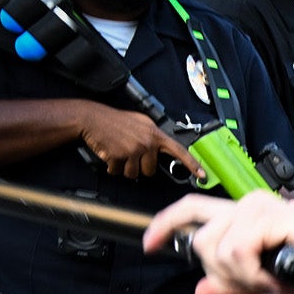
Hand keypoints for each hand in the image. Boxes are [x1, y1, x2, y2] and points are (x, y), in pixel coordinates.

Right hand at [74, 102, 198, 179]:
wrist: (91, 118)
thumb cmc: (114, 121)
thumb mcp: (141, 123)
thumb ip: (154, 136)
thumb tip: (163, 150)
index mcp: (154, 133)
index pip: (179, 151)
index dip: (192, 164)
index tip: (203, 175)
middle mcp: (147, 142)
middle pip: (151, 170)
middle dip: (139, 165)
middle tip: (128, 152)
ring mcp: (133, 149)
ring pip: (134, 174)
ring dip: (125, 168)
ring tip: (118, 152)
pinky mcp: (119, 156)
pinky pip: (118, 172)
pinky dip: (112, 167)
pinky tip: (109, 153)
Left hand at [146, 187, 293, 293]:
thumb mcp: (268, 282)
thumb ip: (233, 283)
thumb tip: (201, 290)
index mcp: (249, 215)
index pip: (193, 208)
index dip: (166, 223)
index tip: (150, 243)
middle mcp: (253, 205)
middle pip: (201, 234)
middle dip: (219, 270)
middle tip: (251, 283)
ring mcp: (263, 209)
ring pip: (217, 247)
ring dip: (241, 276)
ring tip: (269, 281)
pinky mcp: (273, 219)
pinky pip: (238, 252)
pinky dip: (254, 275)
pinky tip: (275, 279)